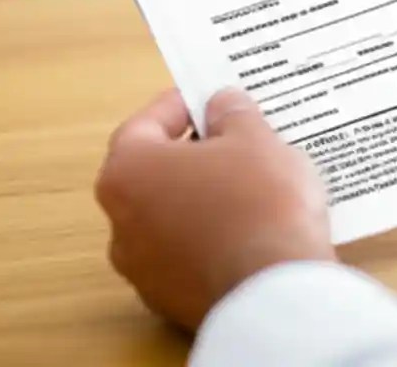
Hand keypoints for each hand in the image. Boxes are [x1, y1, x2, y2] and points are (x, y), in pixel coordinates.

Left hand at [95, 87, 333, 329]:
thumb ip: (233, 114)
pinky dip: (212, 237)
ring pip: (172, 217)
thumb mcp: (256, 139)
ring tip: (250, 184)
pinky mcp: (171, 299)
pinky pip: (190, 254)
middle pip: (155, 173)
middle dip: (193, 154)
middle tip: (234, 137)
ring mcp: (142, 268)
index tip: (208, 96)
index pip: (145, 124)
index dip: (180, 105)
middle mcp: (121, 222)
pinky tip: (250, 227)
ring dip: (202, 198)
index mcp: (128, 173)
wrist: (275, 292)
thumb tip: (222, 105)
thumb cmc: (259, 203)